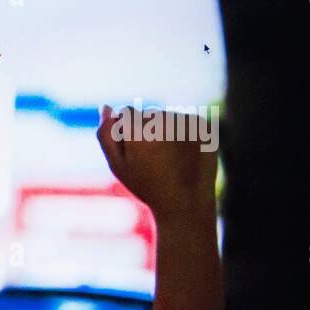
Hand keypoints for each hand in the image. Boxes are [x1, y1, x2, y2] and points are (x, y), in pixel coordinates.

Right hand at [96, 104, 217, 222]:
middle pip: (147, 113)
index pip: (125, 112)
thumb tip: (106, 107)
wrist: (186, 202)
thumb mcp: (118, 165)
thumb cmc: (147, 185)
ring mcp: (187, 121)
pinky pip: (185, 121)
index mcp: (140, 130)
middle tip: (153, 160)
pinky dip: (183, 134)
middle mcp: (165, 120)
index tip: (134, 153)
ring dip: (165, 131)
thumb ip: (106, 135)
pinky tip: (184, 155)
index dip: (125, 133)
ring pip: (167, 116)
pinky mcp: (203, 125)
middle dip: (146, 129)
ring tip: (170, 159)